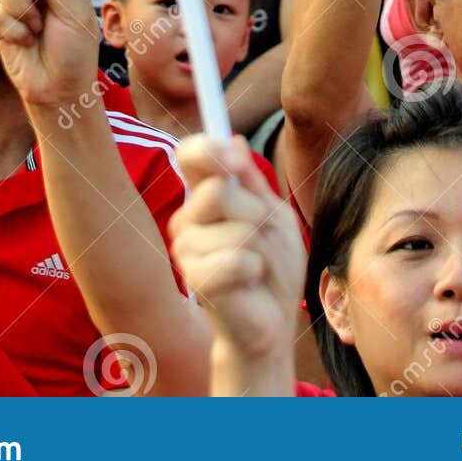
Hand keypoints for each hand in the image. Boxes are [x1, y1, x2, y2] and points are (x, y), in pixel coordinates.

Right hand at [169, 135, 303, 370]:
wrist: (272, 321)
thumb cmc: (274, 267)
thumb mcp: (274, 215)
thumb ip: (253, 183)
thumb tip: (233, 140)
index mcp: (205, 195)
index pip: (190, 155)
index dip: (209, 149)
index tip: (236, 160)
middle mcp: (188, 217)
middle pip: (219, 189)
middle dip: (258, 212)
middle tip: (266, 236)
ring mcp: (186, 248)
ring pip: (236, 227)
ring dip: (263, 246)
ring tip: (259, 266)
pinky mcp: (195, 278)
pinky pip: (237, 258)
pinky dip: (256, 268)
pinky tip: (251, 281)